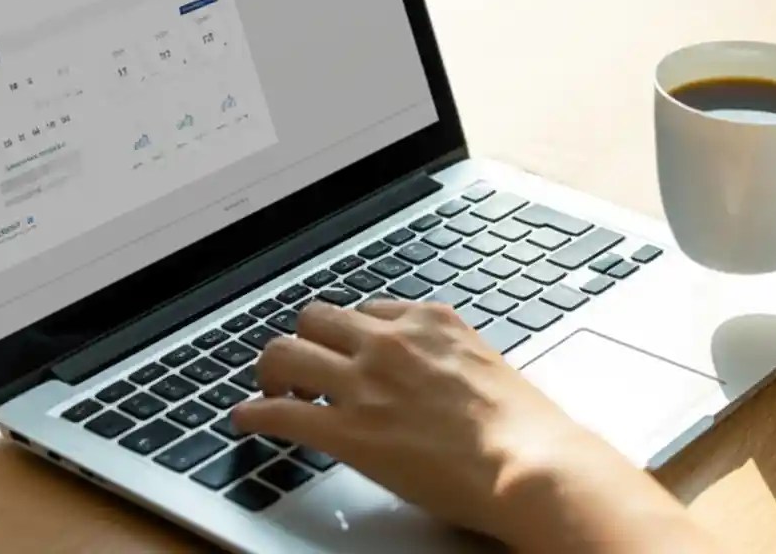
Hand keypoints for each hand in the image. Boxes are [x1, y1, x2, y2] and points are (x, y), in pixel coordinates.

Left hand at [229, 300, 621, 542]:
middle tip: (298, 367)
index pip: (366, 311)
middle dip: (304, 341)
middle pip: (316, 318)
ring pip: (286, 352)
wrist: (529, 463)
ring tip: (268, 389)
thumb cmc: (523, 428)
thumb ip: (449, 360)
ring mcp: (366, 383)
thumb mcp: (487, 367)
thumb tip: (431, 378)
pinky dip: (254, 414)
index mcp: (430, 321)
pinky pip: (280, 411)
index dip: (348, 336)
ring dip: (271, 371)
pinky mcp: (347, 431)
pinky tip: (246, 420)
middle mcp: (391, 341)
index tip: (343, 353)